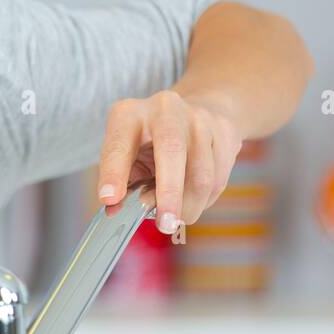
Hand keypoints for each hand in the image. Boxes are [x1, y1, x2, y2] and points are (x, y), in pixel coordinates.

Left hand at [96, 89, 243, 233]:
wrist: (200, 109)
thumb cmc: (152, 140)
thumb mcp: (128, 152)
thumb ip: (123, 179)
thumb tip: (115, 210)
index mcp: (129, 114)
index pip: (119, 145)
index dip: (113, 174)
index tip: (109, 200)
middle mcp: (164, 109)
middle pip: (171, 150)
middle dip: (168, 193)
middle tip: (164, 224)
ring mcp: (198, 118)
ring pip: (201, 172)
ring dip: (189, 205)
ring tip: (175, 220)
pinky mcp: (224, 131)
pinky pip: (218, 177)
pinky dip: (204, 200)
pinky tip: (192, 203)